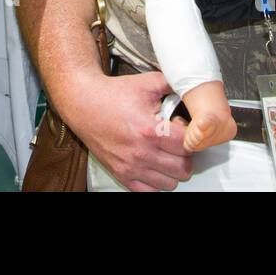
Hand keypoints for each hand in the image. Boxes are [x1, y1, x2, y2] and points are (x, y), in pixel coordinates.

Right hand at [63, 70, 192, 190]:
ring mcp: (131, 166)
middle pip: (183, 168)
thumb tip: (192, 88)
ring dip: (172, 169)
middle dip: (185, 154)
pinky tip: (153, 164)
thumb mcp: (147, 83)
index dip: (191, 136)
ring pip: (170, 183)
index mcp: (150, 130)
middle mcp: (141, 152)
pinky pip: (149, 191)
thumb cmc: (113, 94)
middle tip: (176, 142)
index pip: (188, 145)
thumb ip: (173, 84)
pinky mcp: (121, 174)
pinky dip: (156, 181)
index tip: (184, 129)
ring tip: (165, 153)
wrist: (84, 103)